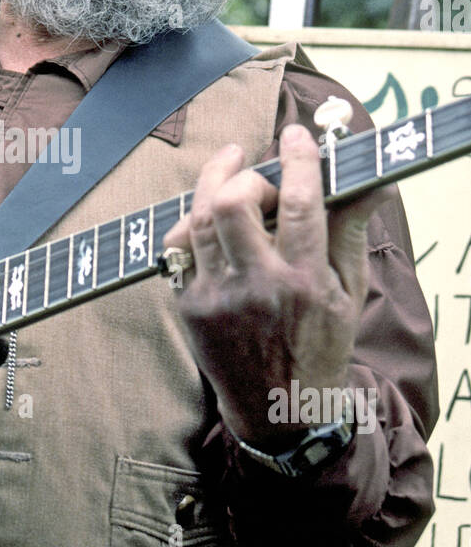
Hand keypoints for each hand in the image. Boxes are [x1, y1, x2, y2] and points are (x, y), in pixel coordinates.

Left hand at [162, 124, 388, 450]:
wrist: (279, 410)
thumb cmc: (321, 345)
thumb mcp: (348, 291)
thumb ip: (351, 230)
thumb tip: (370, 180)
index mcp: (305, 282)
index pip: (300, 203)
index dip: (298, 158)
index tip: (298, 135)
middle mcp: (256, 287)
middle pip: (233, 203)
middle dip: (246, 175)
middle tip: (260, 174)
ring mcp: (216, 297)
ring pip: (198, 218)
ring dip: (214, 187)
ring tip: (232, 177)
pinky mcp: (188, 305)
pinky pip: (176, 246)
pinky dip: (192, 221)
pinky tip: (210, 216)